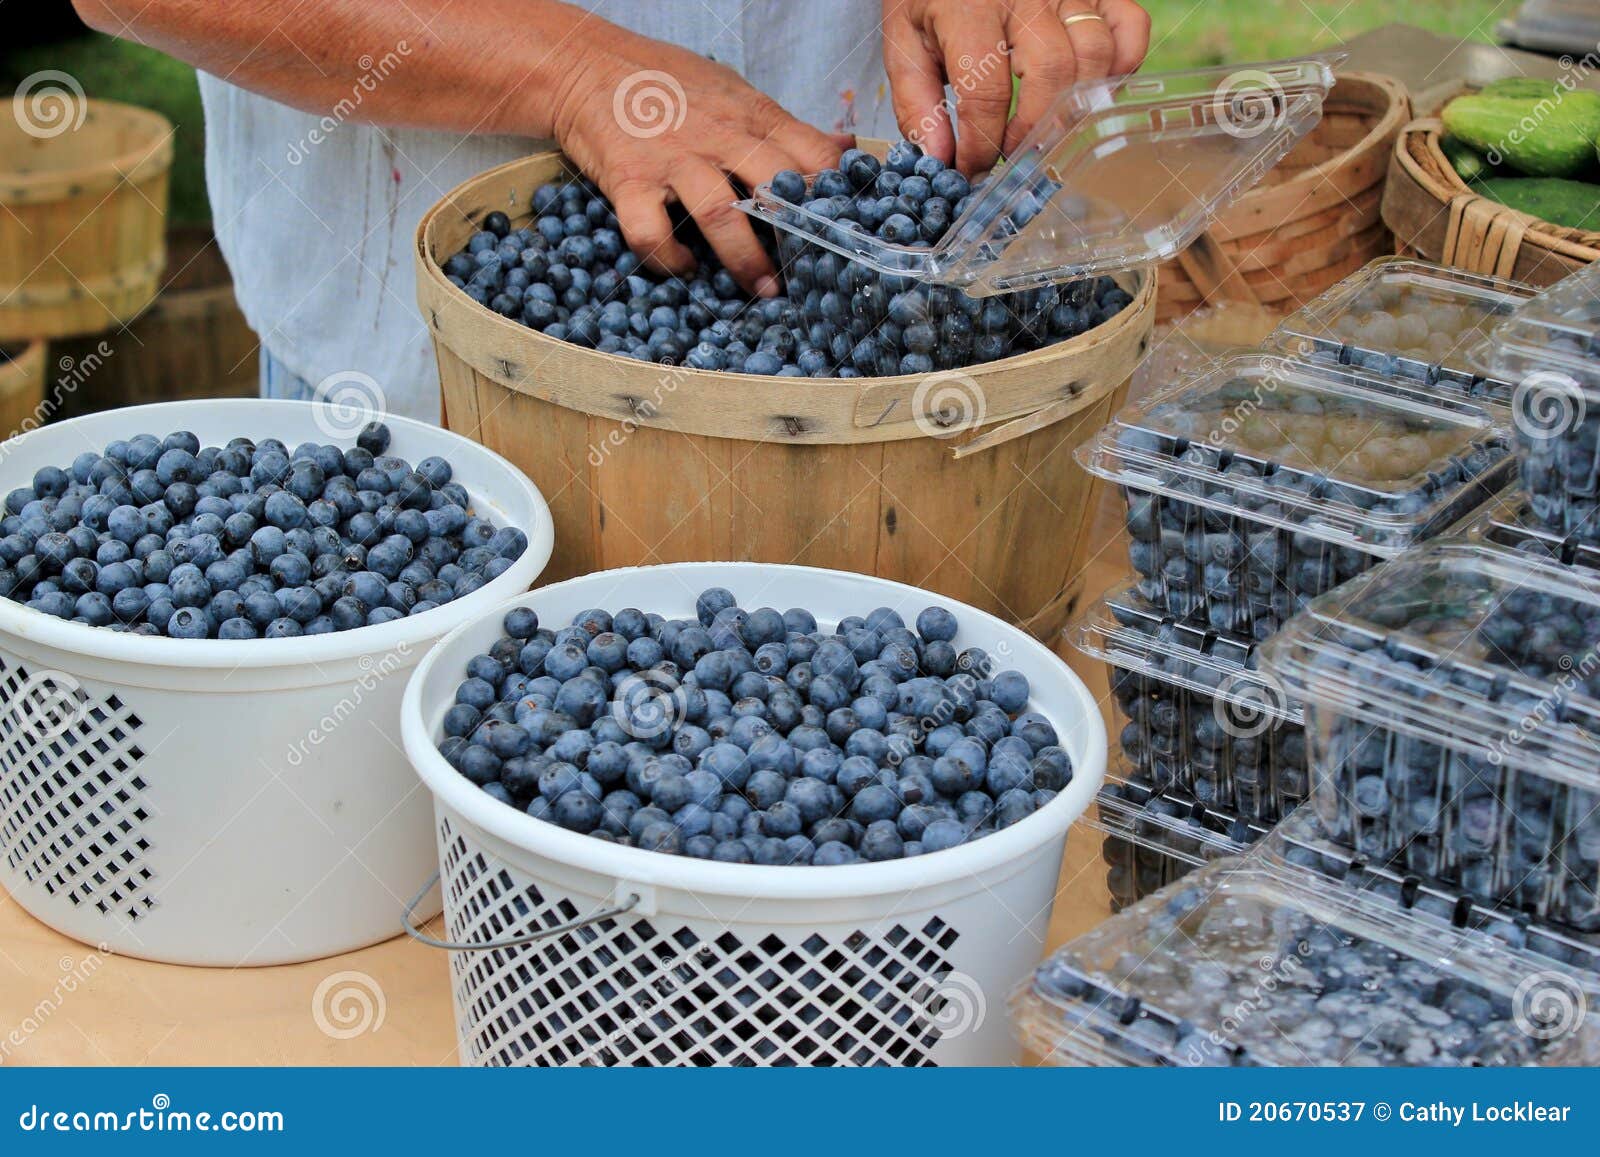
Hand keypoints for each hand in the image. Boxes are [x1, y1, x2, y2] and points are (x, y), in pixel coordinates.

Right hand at [553, 32, 850, 295]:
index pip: (812, 154)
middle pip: (773, 186)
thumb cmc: (668, 81)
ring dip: (744, 259)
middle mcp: (717, 136)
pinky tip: (682, 268)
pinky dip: (669, 260)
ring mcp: (672, 160)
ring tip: (761, 288)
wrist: (585, 64)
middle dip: (797, 236)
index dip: (835, 195)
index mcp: (750, 115)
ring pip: (718, 214)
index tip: (845, 228)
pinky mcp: (628, 180)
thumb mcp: (734, 90)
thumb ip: (783, 126)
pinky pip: (650, 232)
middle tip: (812, 273)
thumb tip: (843, 149)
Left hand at [883, 0, 1150, 175]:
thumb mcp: (905, 44)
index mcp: (969, 7)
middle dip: (1032, 131)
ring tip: (1044, 127)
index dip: (981, 144)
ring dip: (1074, 106)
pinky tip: (1086, 90)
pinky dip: (1121, 66)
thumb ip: (917, 104)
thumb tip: (940, 161)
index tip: (973, 169)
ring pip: (1095, 56)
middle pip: (1051, 75)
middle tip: (1012, 153)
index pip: (986, 90)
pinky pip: (1131, 28)